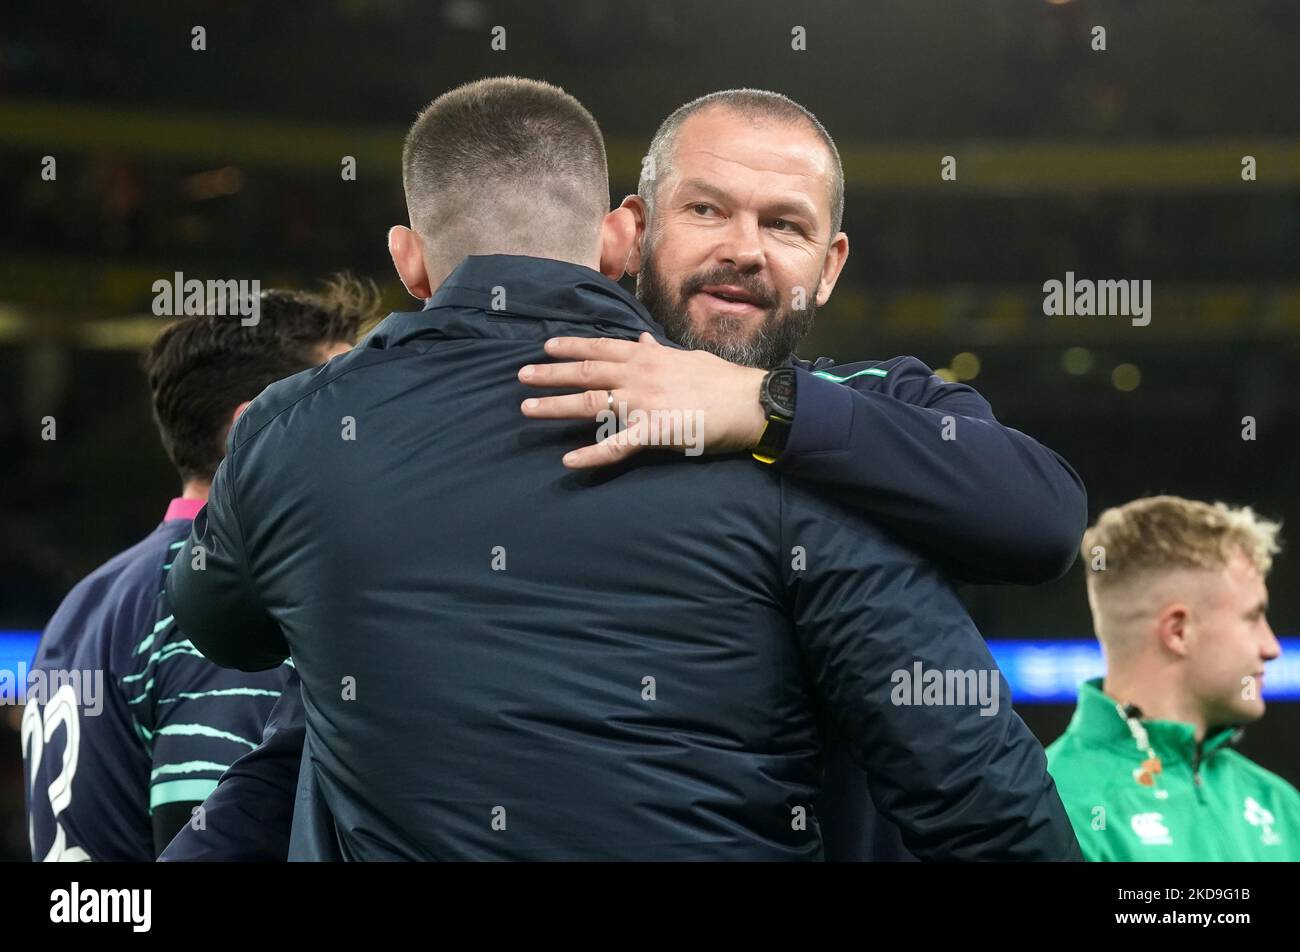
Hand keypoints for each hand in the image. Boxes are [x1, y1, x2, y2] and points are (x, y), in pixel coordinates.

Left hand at [518, 333, 768, 468]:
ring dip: (556, 406)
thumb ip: (659, 350)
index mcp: (648, 356)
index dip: (571, 346)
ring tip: (527, 409)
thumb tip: (641, 339)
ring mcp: (644, 404)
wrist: (750, 402)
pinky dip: (592, 454)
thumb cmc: (722, 380)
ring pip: (591, 402)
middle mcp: (639, 376)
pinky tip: (569, 461)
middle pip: (586, 372)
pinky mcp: (655, 432)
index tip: (546, 346)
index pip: (601, 346)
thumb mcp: (687, 357)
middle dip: (550, 373)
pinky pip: (618, 445)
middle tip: (522, 376)